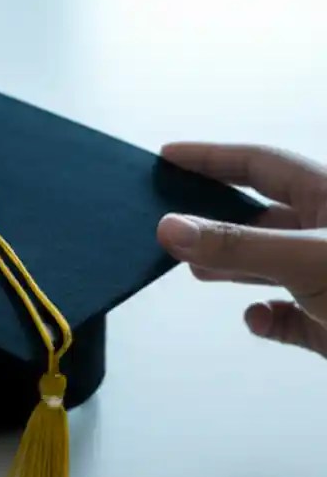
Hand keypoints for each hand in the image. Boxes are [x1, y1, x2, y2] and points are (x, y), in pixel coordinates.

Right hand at [156, 142, 326, 355]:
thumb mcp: (309, 259)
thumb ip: (237, 245)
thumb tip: (170, 228)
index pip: (260, 164)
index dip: (212, 157)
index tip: (167, 156)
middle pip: (261, 215)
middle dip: (215, 219)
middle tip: (170, 222)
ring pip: (271, 266)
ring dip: (234, 269)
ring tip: (195, 272)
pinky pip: (290, 318)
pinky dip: (268, 319)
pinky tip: (257, 320)